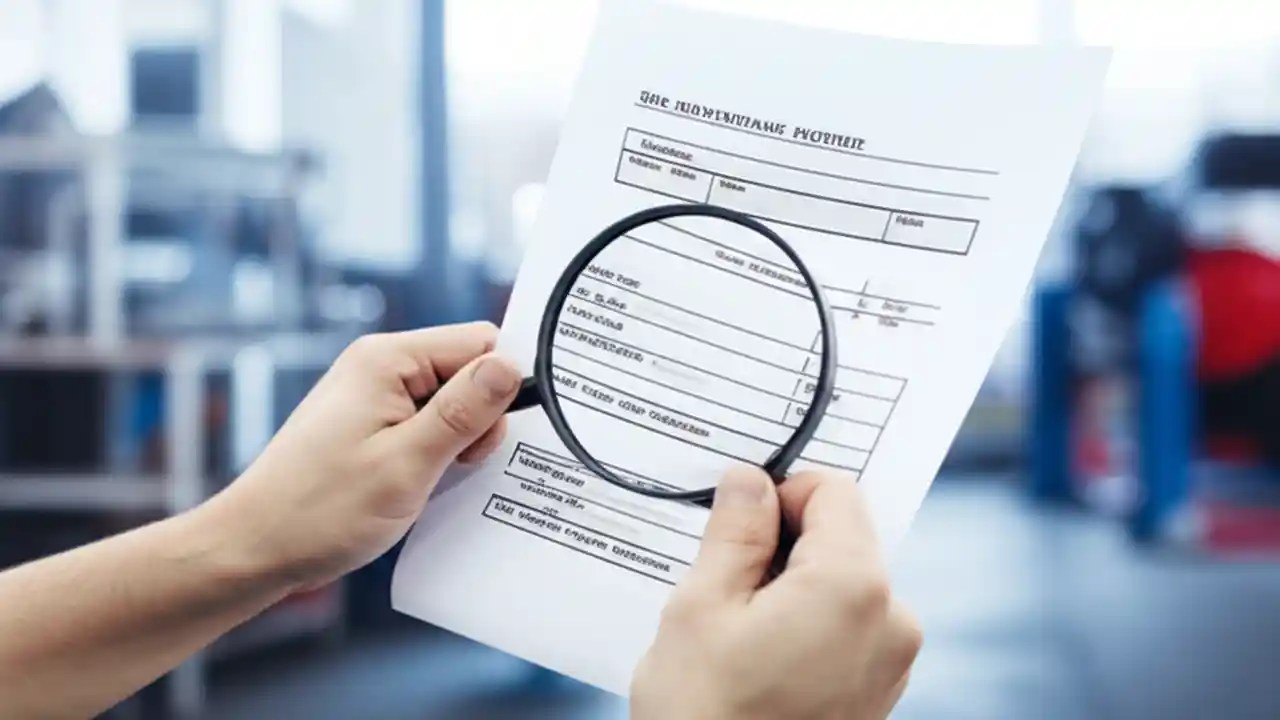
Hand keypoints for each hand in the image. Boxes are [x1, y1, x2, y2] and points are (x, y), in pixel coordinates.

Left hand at [203, 322, 521, 590]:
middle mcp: (380, 365)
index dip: (499, 389)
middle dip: (479, 419)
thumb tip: (512, 366)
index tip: (483, 439)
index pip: (480, 344)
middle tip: (452, 466)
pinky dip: (435, 452)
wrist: (254, 548)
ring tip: (426, 479)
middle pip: (468, 371)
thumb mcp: (407, 464)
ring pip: (451, 402)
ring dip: (456, 441)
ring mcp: (373, 394)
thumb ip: (463, 412)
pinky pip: (426, 423)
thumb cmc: (321, 511)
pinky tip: (418, 483)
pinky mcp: (370, 423)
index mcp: (387, 359)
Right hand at [631, 468, 921, 719]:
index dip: (780, 494)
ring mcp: (892, 661)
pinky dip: (808, 622)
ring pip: (843, 581)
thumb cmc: (705, 717)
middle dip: (784, 544)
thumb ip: (734, 533)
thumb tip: (749, 481)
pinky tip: (760, 656)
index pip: (835, 490)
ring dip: (792, 585)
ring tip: (738, 630)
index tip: (736, 524)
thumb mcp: (702, 608)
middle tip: (725, 582)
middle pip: (843, 535)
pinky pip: (849, 625)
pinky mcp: (879, 691)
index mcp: (854, 587)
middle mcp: (893, 620)